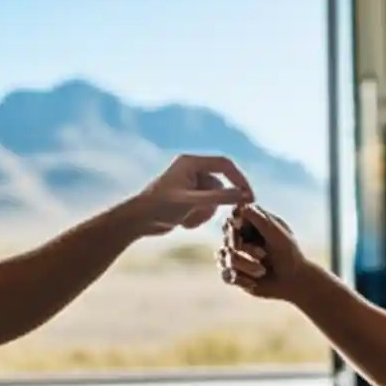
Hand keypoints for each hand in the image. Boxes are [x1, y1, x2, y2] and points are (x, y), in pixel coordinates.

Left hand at [132, 154, 253, 235]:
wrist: (137, 222)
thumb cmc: (160, 207)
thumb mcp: (193, 202)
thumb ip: (220, 198)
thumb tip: (244, 196)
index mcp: (191, 162)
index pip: (225, 165)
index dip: (239, 180)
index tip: (249, 198)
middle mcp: (191, 170)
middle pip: (220, 185)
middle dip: (214, 204)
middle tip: (214, 216)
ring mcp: (189, 184)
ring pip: (214, 199)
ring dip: (205, 213)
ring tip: (188, 220)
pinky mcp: (187, 198)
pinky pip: (205, 207)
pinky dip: (198, 217)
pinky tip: (183, 223)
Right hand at [217, 204, 309, 300]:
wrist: (294, 281)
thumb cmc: (289, 254)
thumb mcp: (277, 234)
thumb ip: (260, 220)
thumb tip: (241, 206)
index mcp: (251, 223)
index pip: (233, 218)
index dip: (235, 224)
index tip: (241, 228)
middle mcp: (240, 236)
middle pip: (228, 237)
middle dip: (245, 248)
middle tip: (263, 255)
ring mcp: (234, 255)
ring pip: (225, 257)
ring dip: (246, 266)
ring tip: (262, 271)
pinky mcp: (232, 273)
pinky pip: (226, 275)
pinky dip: (241, 279)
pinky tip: (254, 283)